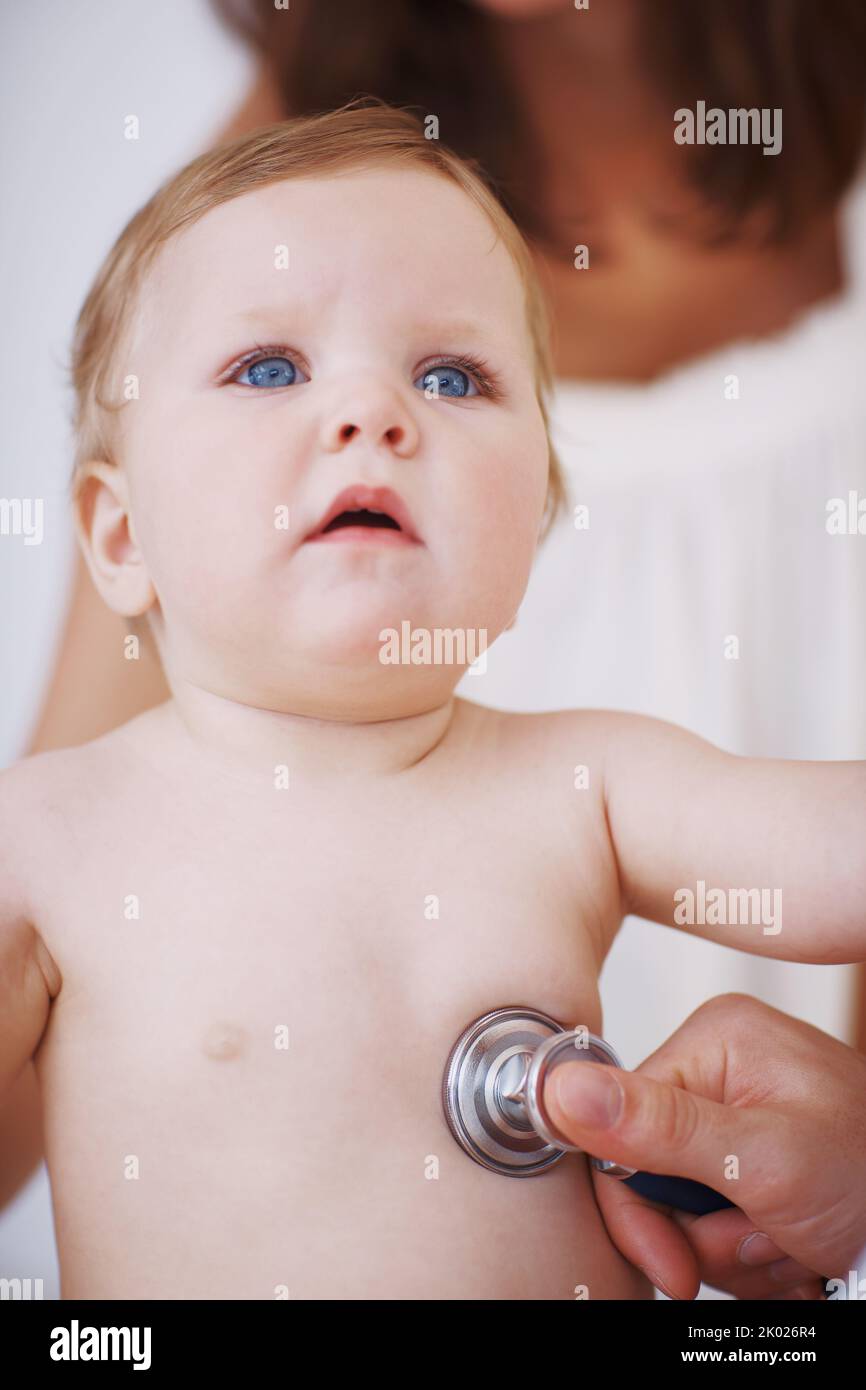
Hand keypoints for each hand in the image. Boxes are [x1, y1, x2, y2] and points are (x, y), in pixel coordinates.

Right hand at [543, 993, 865, 1299]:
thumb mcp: (765, 1156)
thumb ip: (659, 1127)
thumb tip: (557, 1090)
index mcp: (716, 1042)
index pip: (618, 1124)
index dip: (638, 1207)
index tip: (673, 1266)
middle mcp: (721, 1075)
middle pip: (651, 1177)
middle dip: (706, 1233)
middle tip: (764, 1242)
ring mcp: (739, 1125)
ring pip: (685, 1218)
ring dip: (738, 1252)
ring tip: (797, 1243)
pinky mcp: (755, 1170)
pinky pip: (718, 1232)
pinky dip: (758, 1259)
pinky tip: (801, 1250)